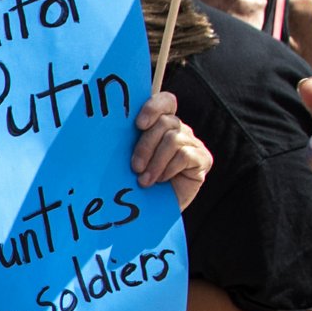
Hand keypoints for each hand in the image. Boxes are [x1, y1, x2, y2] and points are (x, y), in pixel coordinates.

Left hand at [134, 90, 209, 209]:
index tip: (138, 125)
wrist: (152, 209)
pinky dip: (169, 169)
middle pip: (166, 122)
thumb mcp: (129, 157)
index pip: (166, 101)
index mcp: (162, 123)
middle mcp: (180, 130)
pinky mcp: (203, 159)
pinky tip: (162, 181)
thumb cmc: (137, 180)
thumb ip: (128, 139)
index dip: (153, 108)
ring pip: (174, 139)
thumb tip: (107, 125)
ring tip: (145, 180)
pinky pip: (184, 156)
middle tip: (135, 167)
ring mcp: (193, 144)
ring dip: (155, 162)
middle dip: (145, 146)